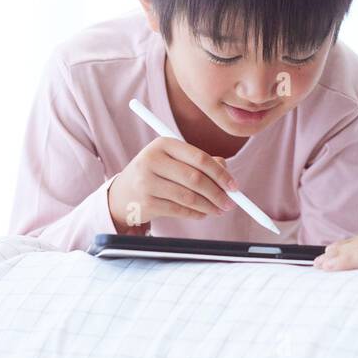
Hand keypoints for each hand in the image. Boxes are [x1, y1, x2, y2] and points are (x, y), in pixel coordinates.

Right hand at [107, 137, 239, 232]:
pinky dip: (195, 214)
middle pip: (195, 178)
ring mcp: (146, 182)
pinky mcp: (145, 202)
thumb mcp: (175, 161)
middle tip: (230, 203)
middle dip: (217, 193)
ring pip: (188, 197)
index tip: (234, 186)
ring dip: (208, 206)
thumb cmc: (157, 173)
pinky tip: (202, 214)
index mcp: (163, 144)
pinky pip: (178, 210)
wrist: (123, 194)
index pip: (199, 158)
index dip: (220, 174)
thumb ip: (201, 163)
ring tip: (218, 210)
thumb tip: (226, 174)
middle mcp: (152, 160)